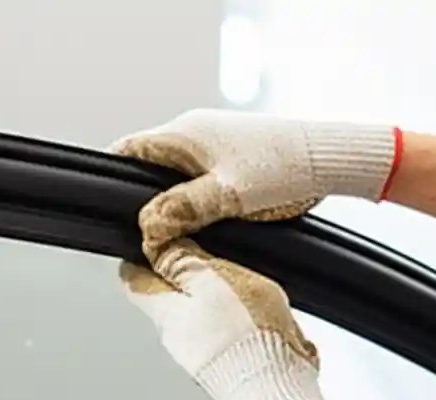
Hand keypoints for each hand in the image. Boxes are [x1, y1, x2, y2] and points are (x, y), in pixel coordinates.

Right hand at [110, 109, 398, 256]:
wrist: (330, 158)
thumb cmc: (284, 170)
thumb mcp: (226, 198)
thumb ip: (181, 211)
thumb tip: (145, 228)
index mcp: (183, 136)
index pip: (126, 150)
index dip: (111, 177)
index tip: (106, 205)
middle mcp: (193, 132)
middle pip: (147, 166)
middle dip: (142, 198)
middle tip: (146, 232)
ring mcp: (212, 141)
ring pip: (172, 174)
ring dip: (171, 200)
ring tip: (178, 230)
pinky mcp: (229, 153)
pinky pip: (195, 176)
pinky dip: (193, 197)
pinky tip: (205, 219)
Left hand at [120, 239, 339, 399]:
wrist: (276, 391)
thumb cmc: (245, 338)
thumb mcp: (213, 279)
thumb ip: (182, 261)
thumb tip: (158, 244)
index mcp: (164, 312)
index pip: (134, 279)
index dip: (141, 257)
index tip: (151, 242)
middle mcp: (176, 338)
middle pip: (169, 299)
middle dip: (183, 276)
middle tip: (204, 255)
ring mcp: (201, 356)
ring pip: (201, 318)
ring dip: (217, 300)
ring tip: (242, 287)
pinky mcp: (229, 368)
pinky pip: (229, 337)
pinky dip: (240, 323)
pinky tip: (262, 318)